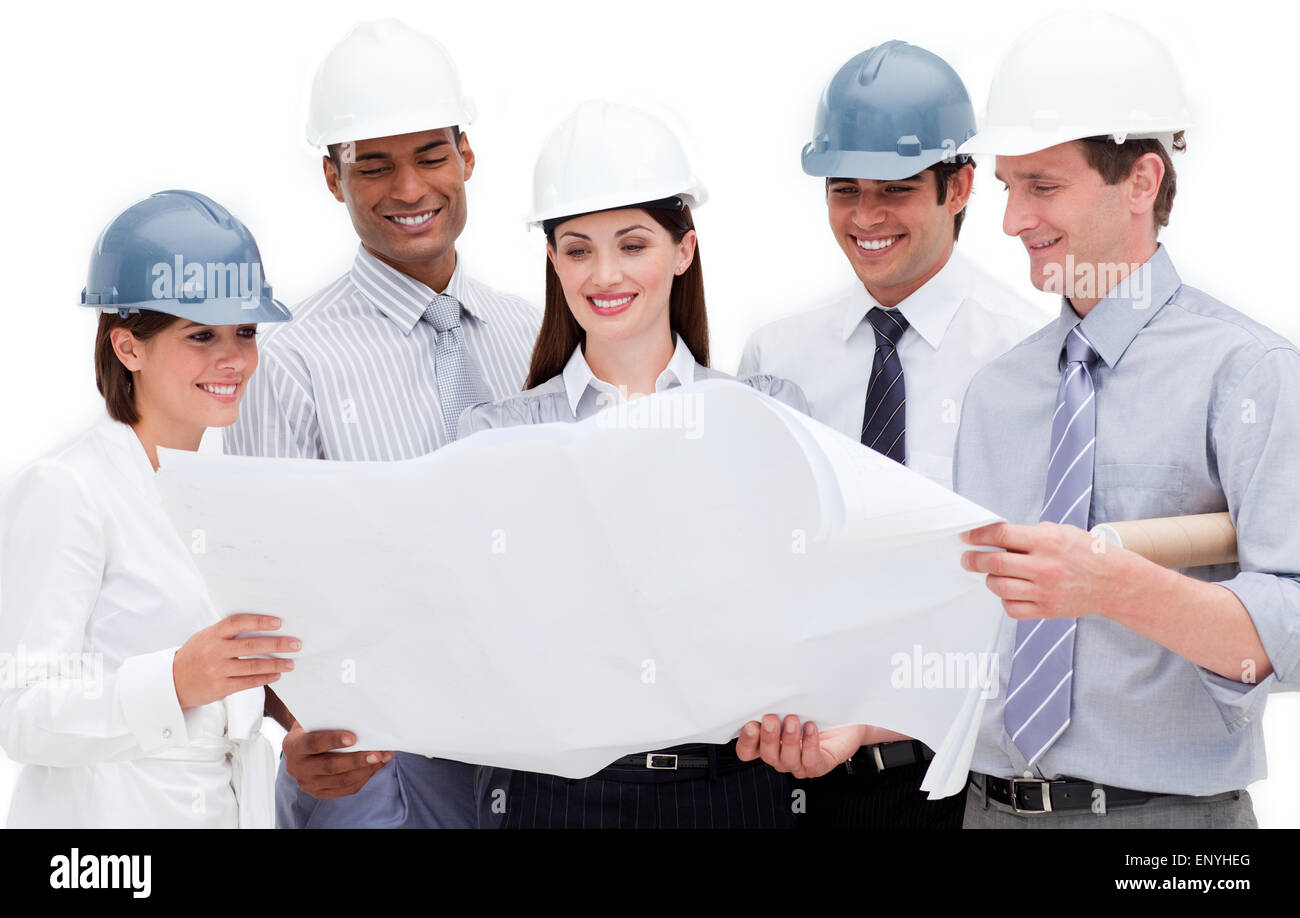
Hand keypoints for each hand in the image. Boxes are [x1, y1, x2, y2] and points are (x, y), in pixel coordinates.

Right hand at [172, 613, 298, 708]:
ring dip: (276, 664)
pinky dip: (265, 678)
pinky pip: (248, 683)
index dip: (260, 621)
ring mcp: (217, 671)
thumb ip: (227, 632)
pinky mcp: (221, 688)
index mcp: (212, 634)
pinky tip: (277, 674)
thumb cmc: (194, 656)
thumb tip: (260, 626)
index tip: (279, 623)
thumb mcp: (205, 637)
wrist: (172, 682)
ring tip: (291, 662)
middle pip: (252, 646)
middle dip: (277, 644)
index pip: (239, 623)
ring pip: (253, 666)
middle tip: (295, 644)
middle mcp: (215, 651)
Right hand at [282, 723, 393, 798]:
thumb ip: (333, 720)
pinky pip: (347, 788)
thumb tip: (363, 720)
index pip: (312, 743)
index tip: (353, 737)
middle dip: (356, 760)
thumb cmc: (316, 724)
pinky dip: (365, 776)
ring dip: (366, 770)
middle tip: (377, 753)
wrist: (304, 741)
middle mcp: (296, 768)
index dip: (332, 740)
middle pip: (329, 766)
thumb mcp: (317, 717)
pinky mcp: (321, 793)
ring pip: (341, 781)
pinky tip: (377, 765)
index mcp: (292, 745)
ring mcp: (308, 783)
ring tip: (384, 757)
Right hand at [736, 714, 868, 779]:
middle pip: (767, 755)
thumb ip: (776, 704)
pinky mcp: (820, 765)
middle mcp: (782, 756)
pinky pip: (811, 761)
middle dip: (768, 737)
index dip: (747, 741)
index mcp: (770, 743)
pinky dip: (809, 744)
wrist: (847, 720)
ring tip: (793, 720)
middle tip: (771, 719)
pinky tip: (811, 728)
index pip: (747, 751)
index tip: (751, 724)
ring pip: (787, 760)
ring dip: (789, 739)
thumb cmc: (816, 711)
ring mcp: (800, 764)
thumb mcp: (792, 705)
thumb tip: (764, 691)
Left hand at [960, 521, 1140, 620]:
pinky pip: (1012, 608)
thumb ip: (1030, 535)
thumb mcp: (1061, 532)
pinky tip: (1010, 592)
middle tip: (967, 558)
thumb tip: (998, 536)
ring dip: (990, 580)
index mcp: (1047, 541)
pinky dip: (1005, 600)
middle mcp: (1044, 566)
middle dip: (974, 560)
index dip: (978, 535)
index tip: (966, 537)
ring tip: (993, 574)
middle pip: (995, 563)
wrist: (1115, 583)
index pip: (1001, 535)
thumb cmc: (1087, 553)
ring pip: (1000, 587)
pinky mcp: (1047, 610)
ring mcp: (1045, 590)